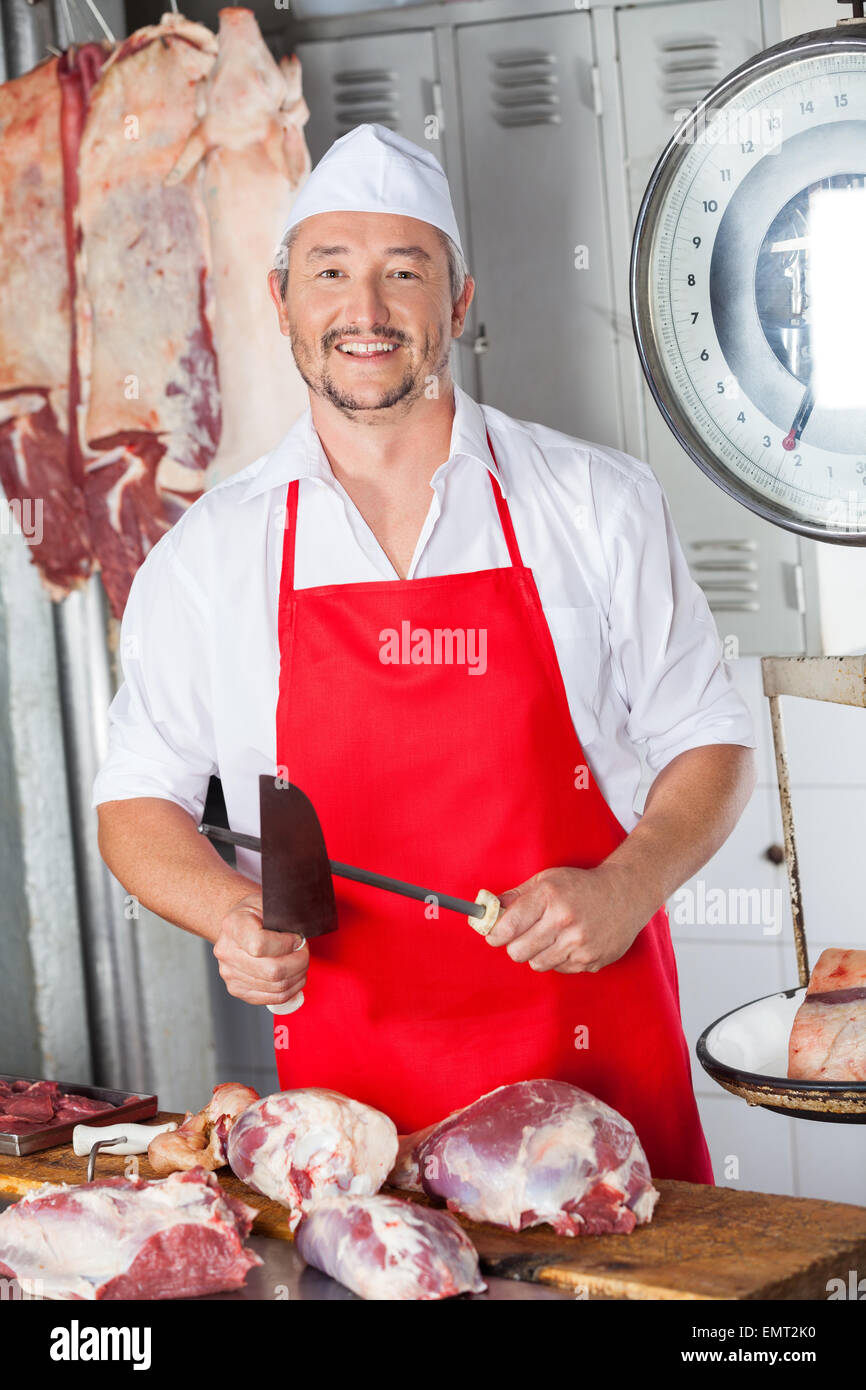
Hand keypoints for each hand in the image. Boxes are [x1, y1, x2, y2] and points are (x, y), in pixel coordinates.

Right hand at [213, 891, 308, 1006]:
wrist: (239, 925)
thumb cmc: (256, 913)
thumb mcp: (268, 903)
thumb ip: (284, 916)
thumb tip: (301, 938)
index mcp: (233, 925)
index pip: (260, 945)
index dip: (286, 944)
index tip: (296, 938)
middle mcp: (226, 951)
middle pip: (272, 971)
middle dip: (298, 962)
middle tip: (304, 952)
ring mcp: (230, 973)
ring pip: (276, 987)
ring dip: (297, 976)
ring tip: (301, 963)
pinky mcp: (237, 989)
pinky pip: (271, 999)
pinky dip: (290, 990)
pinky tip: (294, 977)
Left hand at [485, 864, 652, 973]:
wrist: (626, 893)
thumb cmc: (580, 886)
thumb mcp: (546, 879)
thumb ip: (515, 897)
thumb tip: (485, 911)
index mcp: (549, 896)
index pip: (507, 927)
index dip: (494, 934)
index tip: (493, 935)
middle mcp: (564, 920)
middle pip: (518, 952)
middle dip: (514, 946)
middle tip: (521, 938)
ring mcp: (580, 943)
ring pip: (537, 964)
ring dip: (537, 954)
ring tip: (550, 938)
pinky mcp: (593, 960)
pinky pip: (560, 969)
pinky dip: (559, 960)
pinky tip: (569, 943)